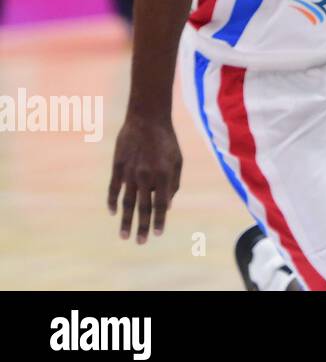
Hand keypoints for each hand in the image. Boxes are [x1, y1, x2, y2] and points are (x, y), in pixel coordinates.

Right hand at [108, 113, 182, 243]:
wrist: (147, 119)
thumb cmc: (166, 141)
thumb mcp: (177, 160)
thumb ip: (174, 183)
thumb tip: (168, 206)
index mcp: (164, 175)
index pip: (161, 204)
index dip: (160, 220)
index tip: (158, 234)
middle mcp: (146, 176)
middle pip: (143, 207)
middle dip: (142, 227)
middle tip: (140, 243)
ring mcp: (130, 172)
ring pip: (126, 202)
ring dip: (125, 220)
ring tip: (124, 236)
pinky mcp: (118, 166)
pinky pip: (114, 188)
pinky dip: (112, 201)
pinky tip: (113, 213)